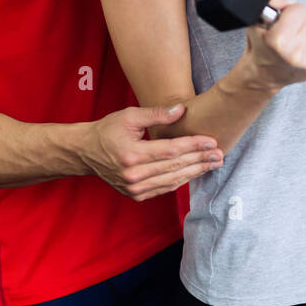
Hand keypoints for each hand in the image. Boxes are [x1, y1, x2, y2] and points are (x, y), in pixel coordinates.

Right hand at [83, 104, 222, 200]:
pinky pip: (164, 188)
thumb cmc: (108, 130)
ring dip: (195, 172)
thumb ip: (157, 114)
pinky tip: (195, 172)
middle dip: (200, 160)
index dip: (193, 145)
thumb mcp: (129, 116)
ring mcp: (134, 188)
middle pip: (175, 167)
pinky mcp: (136, 195)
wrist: (86, 152)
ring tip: (213, 164)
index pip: (170, 150)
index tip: (211, 141)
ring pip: (172, 181)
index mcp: (131, 154)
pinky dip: (181, 180)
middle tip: (220, 154)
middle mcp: (133, 175)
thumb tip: (182, 110)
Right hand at [243, 0, 305, 91]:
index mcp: (279, 40)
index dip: (290, 11)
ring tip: (299, 38)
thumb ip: (271, 1)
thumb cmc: (262, 49)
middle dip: (302, 20)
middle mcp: (296, 52)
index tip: (284, 20)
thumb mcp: (257, 21)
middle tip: (290, 31)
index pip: (299, 8)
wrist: (265, 74)